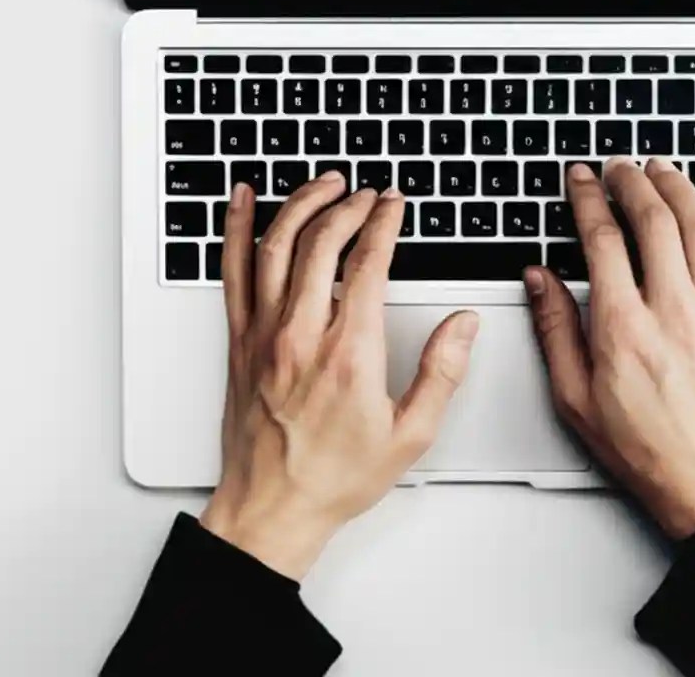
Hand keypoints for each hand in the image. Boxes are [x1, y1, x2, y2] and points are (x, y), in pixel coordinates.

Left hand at [200, 175, 479, 579]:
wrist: (272, 509)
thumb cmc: (334, 478)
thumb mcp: (410, 435)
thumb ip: (441, 373)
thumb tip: (462, 326)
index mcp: (348, 355)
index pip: (368, 264)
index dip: (384, 223)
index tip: (393, 204)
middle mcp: (301, 337)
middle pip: (320, 243)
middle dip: (347, 206)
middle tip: (365, 193)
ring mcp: (263, 336)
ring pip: (276, 247)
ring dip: (301, 205)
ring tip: (323, 185)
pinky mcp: (238, 343)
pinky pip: (232, 272)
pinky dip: (236, 230)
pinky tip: (242, 202)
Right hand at [524, 158, 694, 538]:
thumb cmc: (642, 447)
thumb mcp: (574, 397)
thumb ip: (555, 330)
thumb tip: (538, 279)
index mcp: (623, 330)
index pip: (602, 241)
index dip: (588, 199)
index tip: (581, 180)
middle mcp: (672, 313)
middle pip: (652, 221)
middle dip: (631, 182)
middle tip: (618, 167)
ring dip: (678, 185)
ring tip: (660, 167)